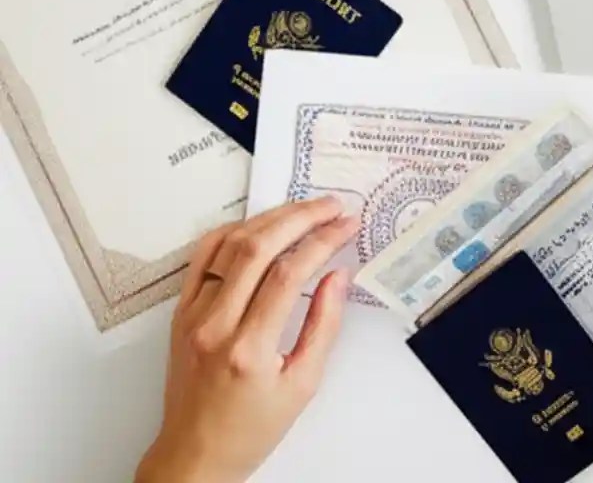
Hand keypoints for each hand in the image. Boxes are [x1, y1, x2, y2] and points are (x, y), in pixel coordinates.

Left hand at [136, 198, 357, 482]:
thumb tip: (336, 278)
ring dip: (270, 219)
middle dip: (300, 218)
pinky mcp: (180, 313)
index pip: (289, 275)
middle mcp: (214, 326)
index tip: (344, 227)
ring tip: (301, 210)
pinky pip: (202, 258)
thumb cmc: (249, 429)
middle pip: (258, 248)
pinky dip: (230, 233)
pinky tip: (256, 226)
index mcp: (248, 349)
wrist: (196, 453)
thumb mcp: (303, 384)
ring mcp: (192, 316)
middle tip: (329, 206)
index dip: (322, 242)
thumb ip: (323, 326)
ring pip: (229, 245)